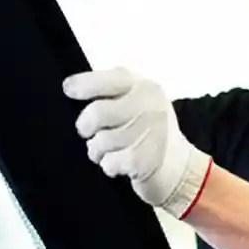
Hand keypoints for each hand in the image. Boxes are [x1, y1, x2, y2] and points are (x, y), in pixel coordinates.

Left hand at [63, 67, 212, 218]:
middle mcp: (150, 105)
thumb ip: (112, 93)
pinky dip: (109, 166)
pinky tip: (118, 164)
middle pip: (98, 113)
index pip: (109, 80)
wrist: (180, 167)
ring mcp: (151, 132)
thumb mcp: (137, 102)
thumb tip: (72, 87)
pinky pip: (111, 162)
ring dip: (97, 150)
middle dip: (85, 126)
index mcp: (143, 87)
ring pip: (102, 141)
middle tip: (87, 132)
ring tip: (106, 151)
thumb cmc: (148, 132)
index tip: (68, 89)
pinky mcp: (147, 159)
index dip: (84, 84)